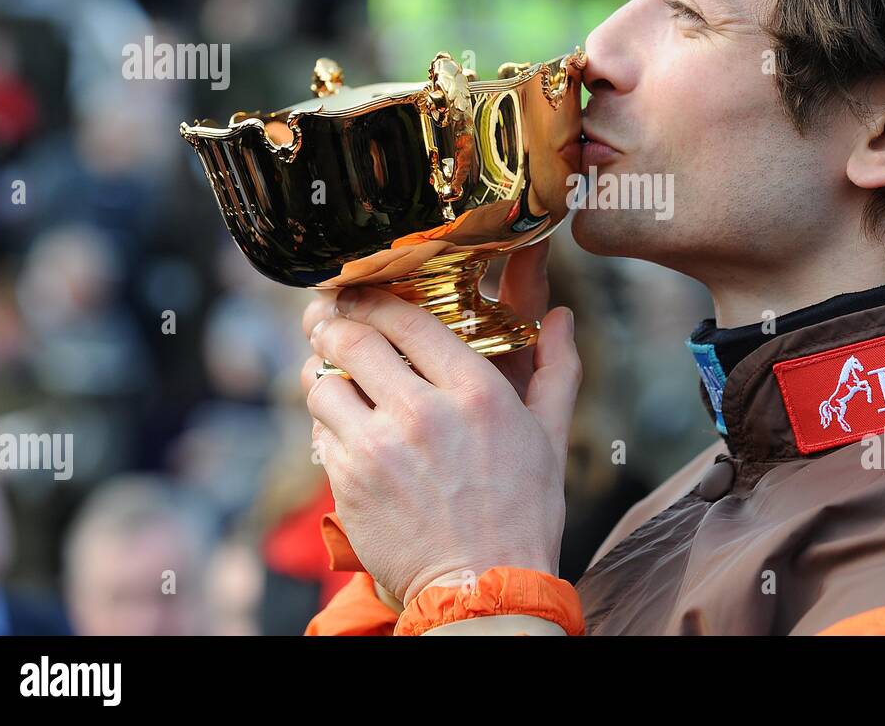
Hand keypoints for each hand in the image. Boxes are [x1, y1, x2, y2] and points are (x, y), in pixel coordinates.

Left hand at [299, 253, 579, 609]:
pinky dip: (328, 421)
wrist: (483, 589)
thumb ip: (557, 368)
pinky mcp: (349, 481)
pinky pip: (321, 430)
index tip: (363, 294)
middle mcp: (423, 410)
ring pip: (323, 382)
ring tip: (335, 376)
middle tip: (333, 322)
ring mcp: (379, 447)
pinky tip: (346, 426)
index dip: (374, 298)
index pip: (406, 318)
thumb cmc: (522, 512)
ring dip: (324, 374)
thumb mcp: (550, 436)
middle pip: (353, 338)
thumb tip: (564, 318)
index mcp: (475, 391)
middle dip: (336, 325)